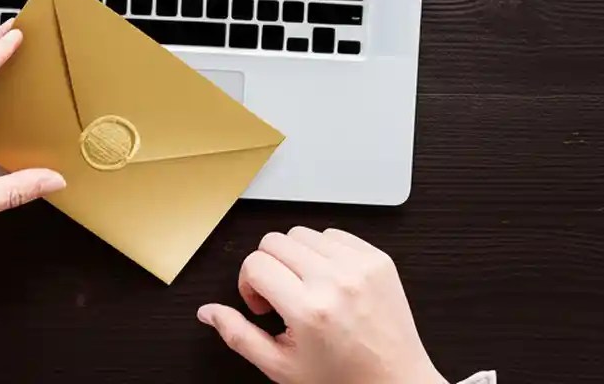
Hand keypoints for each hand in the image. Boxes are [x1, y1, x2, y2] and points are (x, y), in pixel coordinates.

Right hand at [198, 227, 445, 383]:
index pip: (256, 263)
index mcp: (308, 310)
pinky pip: (334, 235)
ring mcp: (360, 267)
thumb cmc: (341, 378)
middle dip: (268, 266)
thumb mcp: (280, 367)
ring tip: (307, 288)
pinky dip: (324, 252)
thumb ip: (238, 335)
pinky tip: (329, 281)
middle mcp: (335, 282)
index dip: (249, 284)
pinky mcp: (378, 260)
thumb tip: (207, 312)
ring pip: (302, 234)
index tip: (263, 305)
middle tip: (282, 296)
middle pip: (274, 241)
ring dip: (296, 258)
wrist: (396, 383)